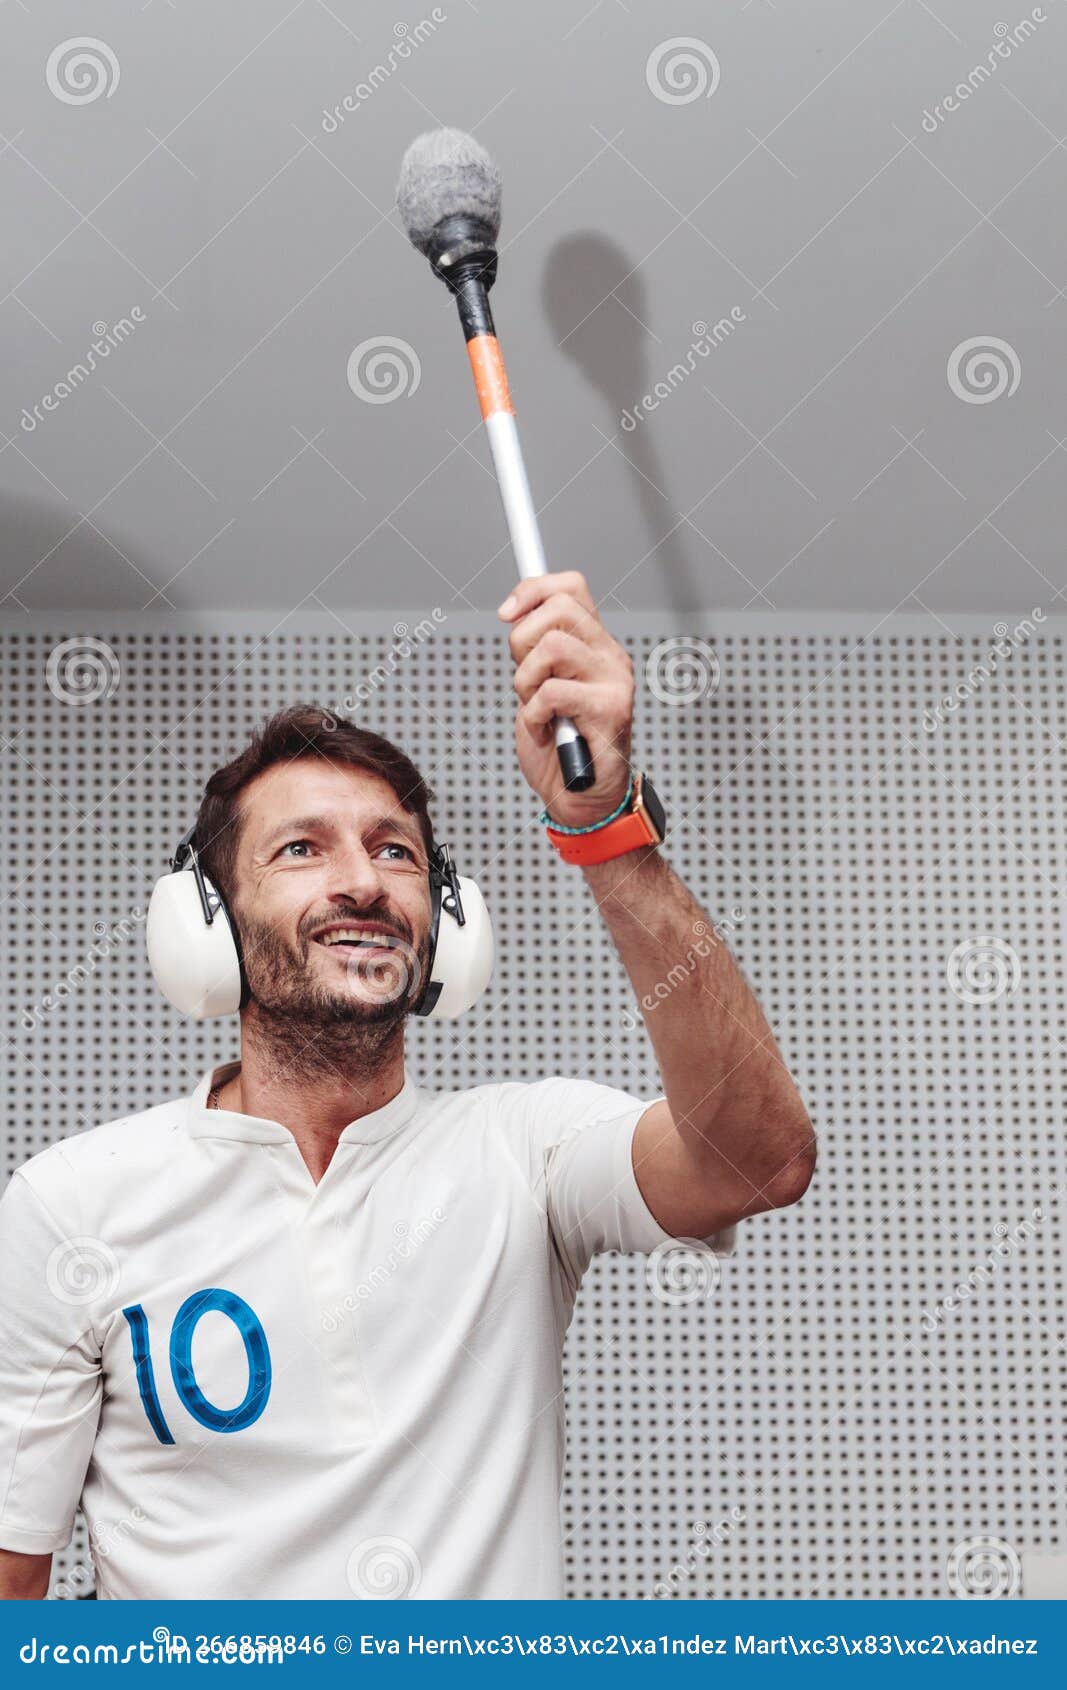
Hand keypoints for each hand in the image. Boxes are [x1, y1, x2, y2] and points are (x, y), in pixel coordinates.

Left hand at [498, 571, 634, 829]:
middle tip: (525, 681)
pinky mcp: (610, 711)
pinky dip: (533, 716)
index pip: (571, 587)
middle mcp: (611, 657)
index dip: (532, 590)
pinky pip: (551, 692)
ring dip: (526, 682)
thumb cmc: (558, 745)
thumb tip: (514, 610)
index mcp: (595, 645)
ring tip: (536, 709)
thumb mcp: (538, 686)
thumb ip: (535, 651)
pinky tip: (544, 732)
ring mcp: (614, 683)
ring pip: (551, 647)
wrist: (579, 798)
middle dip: (521, 643)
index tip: (506, 614)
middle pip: (558, 610)